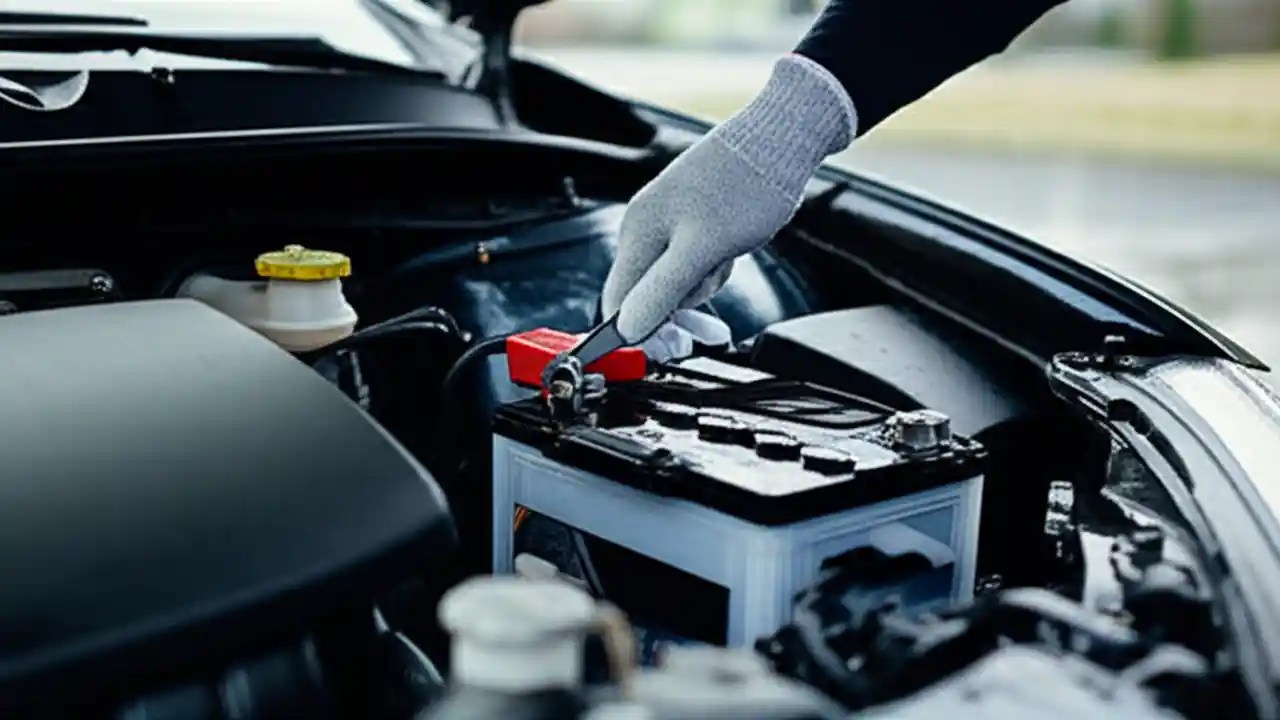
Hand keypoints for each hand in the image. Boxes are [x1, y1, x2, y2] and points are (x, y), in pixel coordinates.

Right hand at [602, 54, 856, 343]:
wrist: (781, 140)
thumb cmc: (746, 187)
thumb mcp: (703, 248)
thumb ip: (662, 289)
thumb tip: (627, 328)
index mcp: (638, 232)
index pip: (616, 301)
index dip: (637, 334)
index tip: (668, 352)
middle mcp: (646, 228)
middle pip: (643, 295)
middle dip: (674, 317)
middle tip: (706, 335)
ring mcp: (670, 225)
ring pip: (671, 283)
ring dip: (698, 293)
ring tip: (723, 269)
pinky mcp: (693, 224)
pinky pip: (690, 266)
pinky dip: (709, 273)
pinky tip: (727, 258)